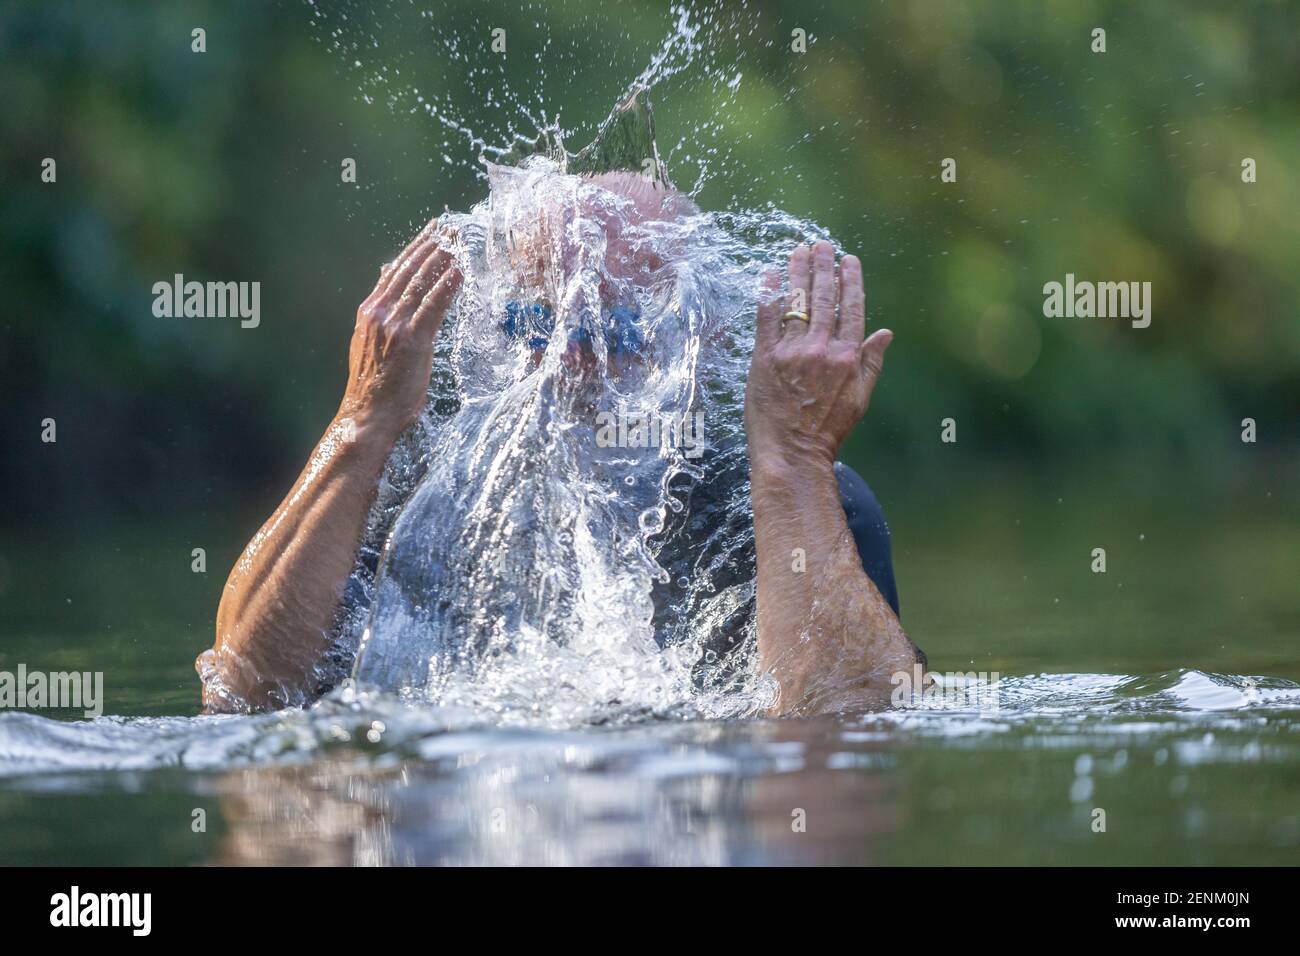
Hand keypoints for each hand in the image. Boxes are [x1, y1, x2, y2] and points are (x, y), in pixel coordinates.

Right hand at [340, 219, 462, 437]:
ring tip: (461, 240)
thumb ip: (381, 312)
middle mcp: (379, 312)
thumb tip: (387, 281)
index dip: (416, 247)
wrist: (366, 417)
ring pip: (422, 282)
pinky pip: (434, 305)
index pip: (395, 270)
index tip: (433, 230)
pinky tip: (461, 271)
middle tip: (452, 225)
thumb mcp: (371, 343)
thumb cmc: (374, 387)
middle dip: (433, 245)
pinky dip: (448, 286)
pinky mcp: (412, 340)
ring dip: (444, 258)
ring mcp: (395, 325)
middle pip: (410, 269)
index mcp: (369, 311)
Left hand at [744, 240, 891, 471]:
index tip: (848, 260)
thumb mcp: (860, 397)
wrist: (792, 453)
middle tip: (821, 244)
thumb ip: (871, 362)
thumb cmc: (827, 430)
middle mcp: (821, 349)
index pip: (851, 308)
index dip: (850, 281)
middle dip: (822, 267)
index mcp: (847, 357)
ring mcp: (790, 352)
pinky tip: (769, 274)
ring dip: (797, 272)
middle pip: (822, 298)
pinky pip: (765, 318)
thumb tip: (885, 332)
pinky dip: (768, 294)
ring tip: (798, 250)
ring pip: (796, 303)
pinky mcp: (764, 358)